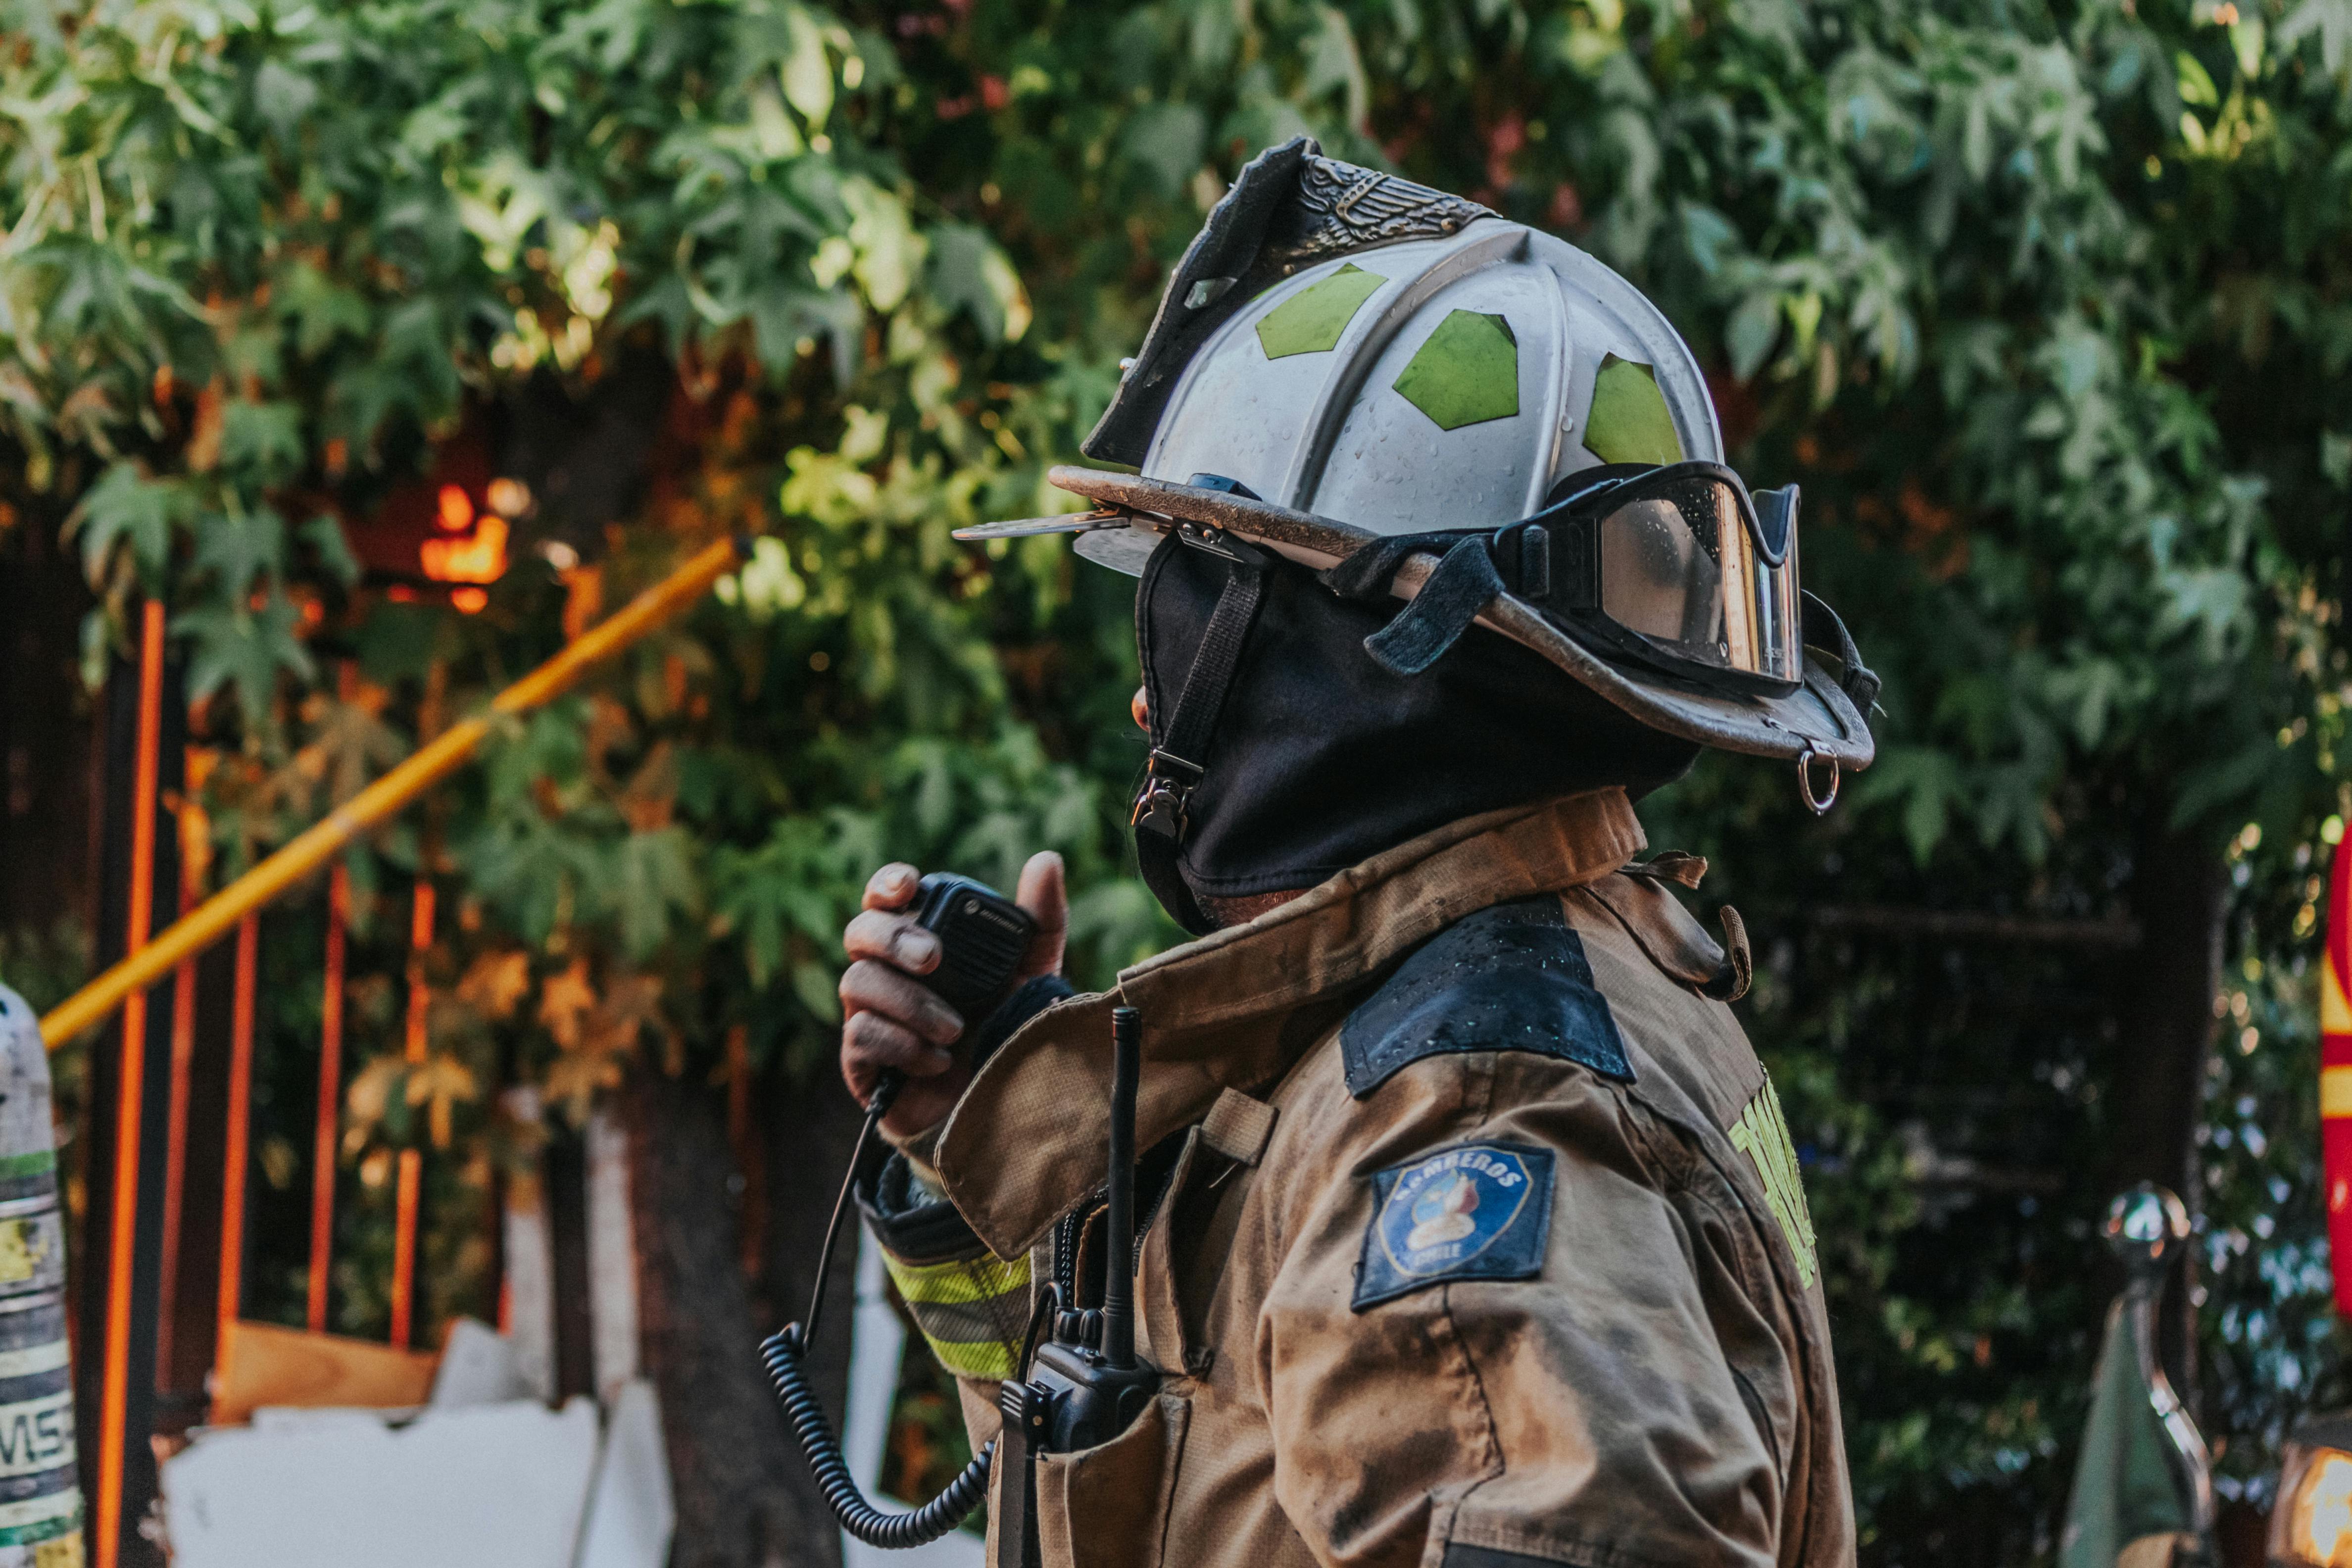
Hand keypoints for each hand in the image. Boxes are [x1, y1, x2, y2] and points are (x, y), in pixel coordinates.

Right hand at [839, 851, 1067, 1138]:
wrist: (1000, 1105)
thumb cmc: (1009, 1028)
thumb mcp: (1034, 973)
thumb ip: (1040, 920)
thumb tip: (1046, 860)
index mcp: (921, 939)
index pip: (886, 897)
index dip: (888, 884)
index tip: (909, 887)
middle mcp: (888, 970)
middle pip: (860, 931)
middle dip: (894, 939)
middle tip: (934, 959)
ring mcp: (869, 1013)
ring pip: (858, 982)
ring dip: (910, 1002)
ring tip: (954, 1028)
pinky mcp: (862, 1060)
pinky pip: (861, 1036)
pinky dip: (903, 1044)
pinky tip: (939, 1059)